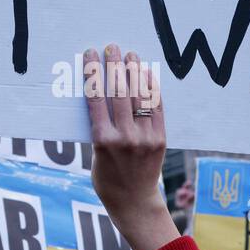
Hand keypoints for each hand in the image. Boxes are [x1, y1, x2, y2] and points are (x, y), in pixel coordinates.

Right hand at [84, 44, 178, 249]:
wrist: (134, 202)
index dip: (92, 73)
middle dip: (114, 66)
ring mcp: (144, 137)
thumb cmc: (107, 179)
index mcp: (102, 140)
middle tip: (111, 48)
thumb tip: (101, 95)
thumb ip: (98, 127)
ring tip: (130, 55)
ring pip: (138, 96)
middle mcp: (124, 137)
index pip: (96, 98)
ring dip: (133, 72)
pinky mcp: (160, 138)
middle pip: (118, 92)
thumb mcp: (93, 154)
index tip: (90, 55)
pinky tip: (146, 74)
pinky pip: (156, 108)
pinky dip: (151, 89)